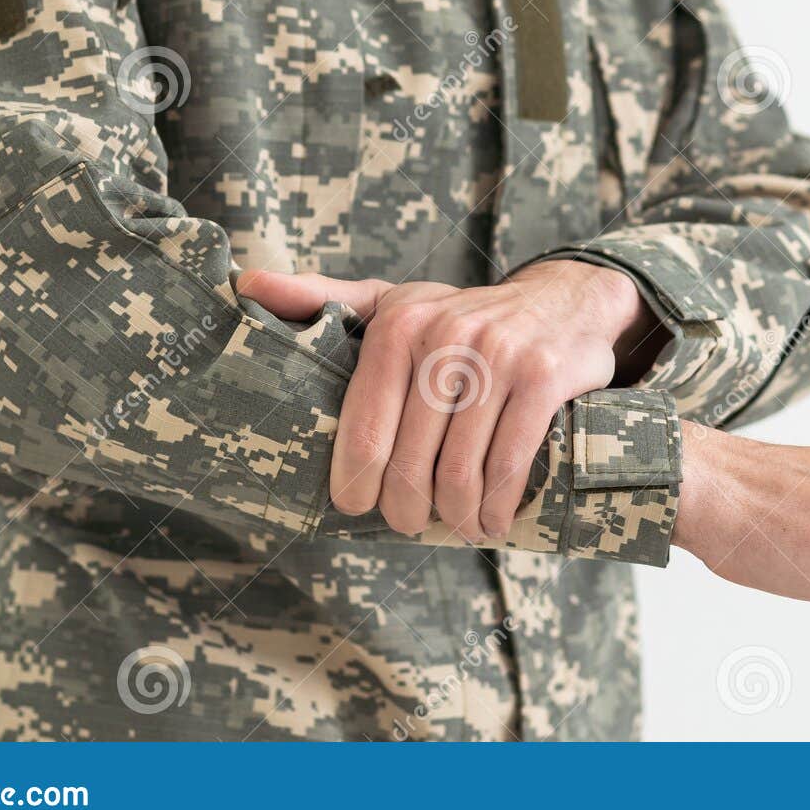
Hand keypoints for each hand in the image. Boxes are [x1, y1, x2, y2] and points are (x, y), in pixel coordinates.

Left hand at [236, 262, 661, 540]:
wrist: (565, 297)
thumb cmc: (462, 315)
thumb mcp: (393, 299)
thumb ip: (321, 297)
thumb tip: (245, 284)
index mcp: (399, 322)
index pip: (364, 428)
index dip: (357, 483)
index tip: (358, 508)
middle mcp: (447, 335)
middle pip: (412, 460)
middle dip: (407, 508)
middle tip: (409, 524)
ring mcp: (499, 357)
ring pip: (460, 470)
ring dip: (456, 516)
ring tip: (456, 526)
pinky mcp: (544, 378)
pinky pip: (509, 463)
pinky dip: (497, 506)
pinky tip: (491, 519)